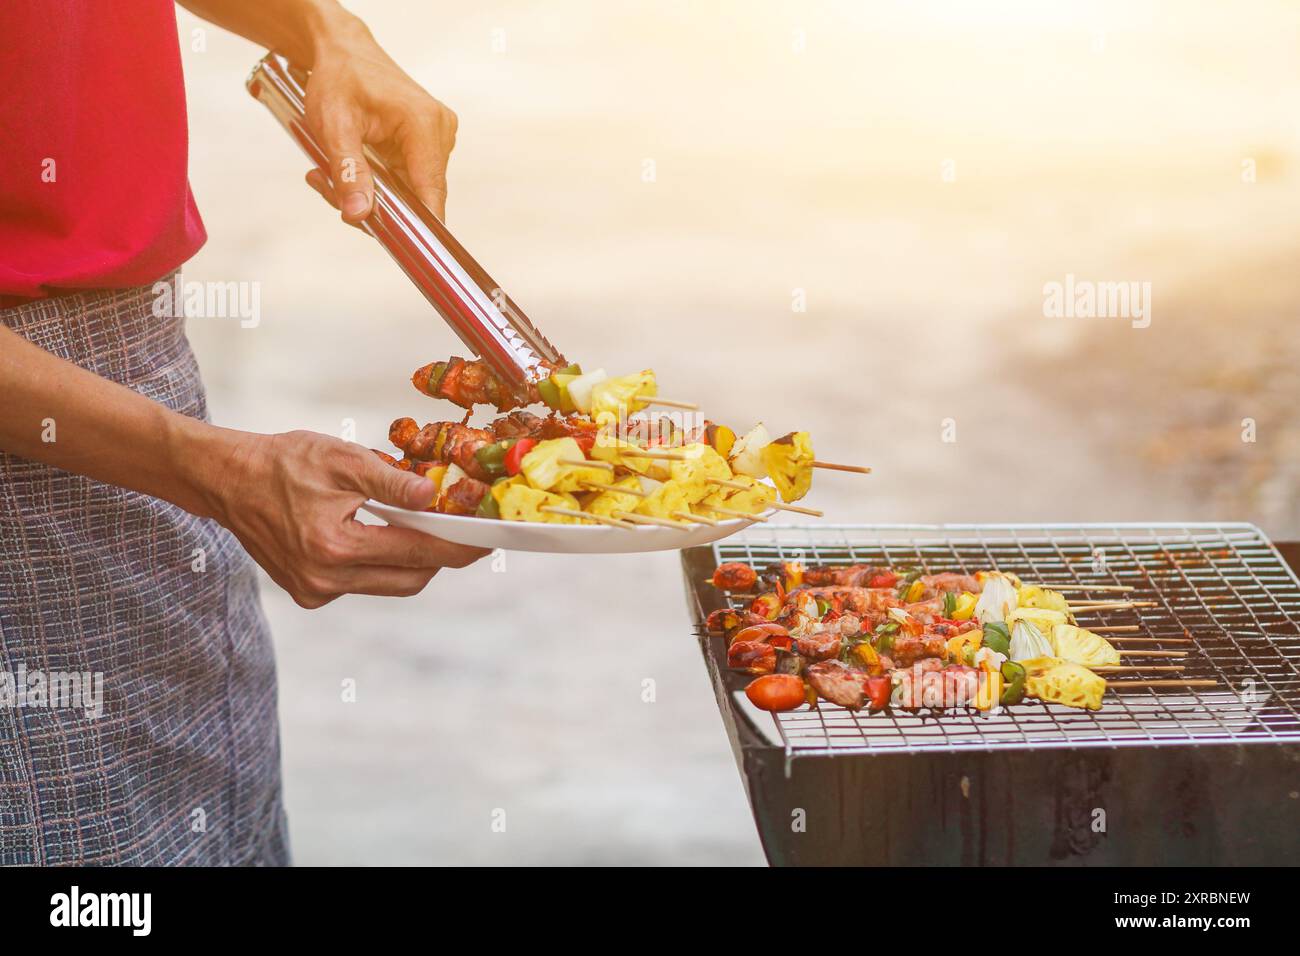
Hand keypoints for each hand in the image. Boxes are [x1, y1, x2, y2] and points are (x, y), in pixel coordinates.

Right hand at [203, 429, 487, 608]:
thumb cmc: (281, 462)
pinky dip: (379, 561)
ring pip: (387, 583)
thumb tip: (435, 498)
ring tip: (425, 526)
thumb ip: (392, 482)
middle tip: (465, 532)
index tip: (490, 538)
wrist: (226, 480)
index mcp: (335, 546)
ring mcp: (315, 591)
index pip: (417, 553)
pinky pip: (361, 582)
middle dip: (441, 557)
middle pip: (409, 579)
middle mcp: (325, 579)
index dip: (459, 546)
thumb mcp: (342, 459)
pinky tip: (379, 532)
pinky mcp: (308, 592)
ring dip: (410, 559)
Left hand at [301, 16, 457, 221]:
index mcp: (425, 125)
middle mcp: (440, 133)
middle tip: (329, 190)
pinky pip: (404, 179)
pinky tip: (345, 169)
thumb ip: (348, 171)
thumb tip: (359, 214)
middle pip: (417, 196)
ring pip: (408, 191)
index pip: (431, 192)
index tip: (400, 248)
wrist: (343, 50)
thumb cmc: (340, 77)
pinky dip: (374, 182)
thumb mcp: (334, 124)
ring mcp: (436, 139)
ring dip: (370, 192)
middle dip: (375, 204)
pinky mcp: (426, 144)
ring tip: (328, 175)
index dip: (418, 227)